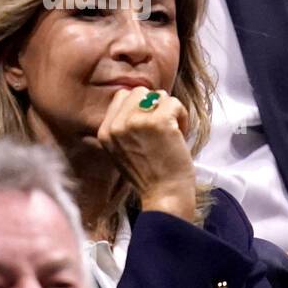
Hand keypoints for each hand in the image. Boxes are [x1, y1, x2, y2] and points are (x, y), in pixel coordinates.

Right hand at [97, 86, 195, 221]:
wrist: (164, 195)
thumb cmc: (150, 175)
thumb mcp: (122, 151)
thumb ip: (124, 127)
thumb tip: (141, 100)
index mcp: (105, 131)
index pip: (122, 97)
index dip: (141, 106)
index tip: (151, 126)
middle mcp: (117, 125)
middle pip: (139, 92)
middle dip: (155, 106)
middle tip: (164, 128)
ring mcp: (137, 122)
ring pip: (158, 95)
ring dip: (170, 111)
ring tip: (173, 133)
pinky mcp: (159, 122)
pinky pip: (174, 103)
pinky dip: (183, 117)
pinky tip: (181, 134)